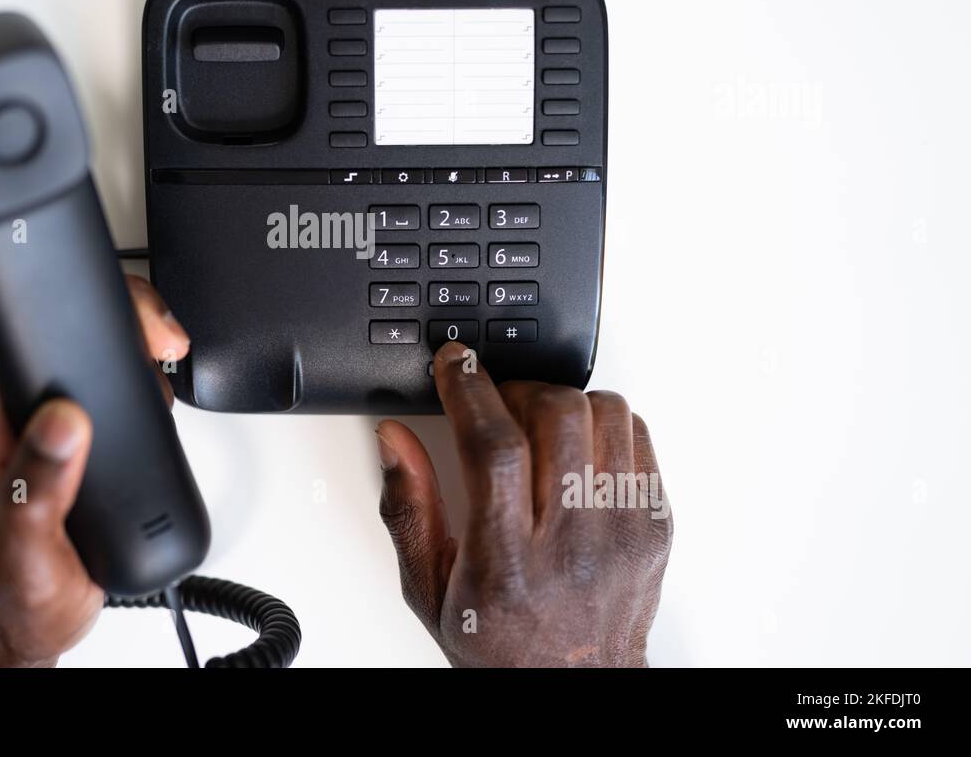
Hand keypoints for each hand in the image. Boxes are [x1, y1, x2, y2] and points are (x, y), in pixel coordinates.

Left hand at [0, 276, 189, 666]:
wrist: (28, 629)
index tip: (63, 291)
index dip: (14, 298)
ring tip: (160, 346)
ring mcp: (30, 427)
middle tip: (152, 332)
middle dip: (98, 313)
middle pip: (35, 330)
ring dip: (117, 339)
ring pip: (67, 351)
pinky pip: (89, 383)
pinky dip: (126, 371)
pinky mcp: (59, 439)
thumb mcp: (25, 557)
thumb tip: (61, 421)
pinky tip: (150, 382)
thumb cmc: (15, 599)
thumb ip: (36, 492)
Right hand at [375, 342, 672, 666]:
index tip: (454, 365)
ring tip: (534, 425)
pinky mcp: (654, 524)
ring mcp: (623, 532)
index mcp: (507, 564)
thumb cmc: (503, 643)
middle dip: (514, 388)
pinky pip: (638, 435)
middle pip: (556, 416)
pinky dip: (601, 422)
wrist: (576, 684)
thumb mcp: (429, 588)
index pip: (494, 449)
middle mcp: (573, 545)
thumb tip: (395, 440)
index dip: (469, 390)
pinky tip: (573, 446)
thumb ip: (408, 509)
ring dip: (560, 402)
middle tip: (493, 403)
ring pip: (604, 414)